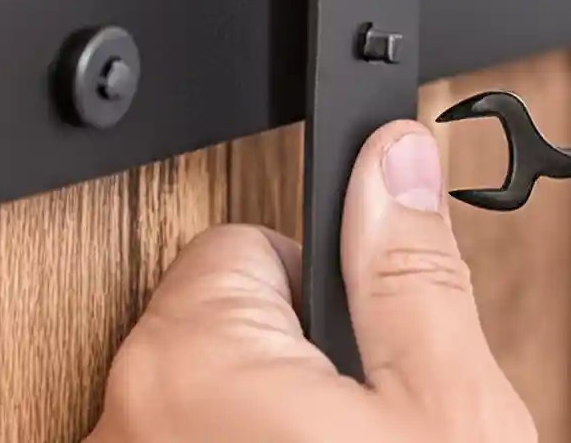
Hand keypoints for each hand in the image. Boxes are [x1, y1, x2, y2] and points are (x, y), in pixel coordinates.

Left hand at [86, 122, 533, 442]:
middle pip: (221, 320)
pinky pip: (194, 440)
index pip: (243, 243)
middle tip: (363, 415)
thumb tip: (396, 157)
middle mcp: (125, 418)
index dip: (327, 283)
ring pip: (211, 396)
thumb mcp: (445, 405)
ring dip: (272, 413)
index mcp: (193, 363)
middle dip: (299, 353)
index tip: (360, 324)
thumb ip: (414, 272)